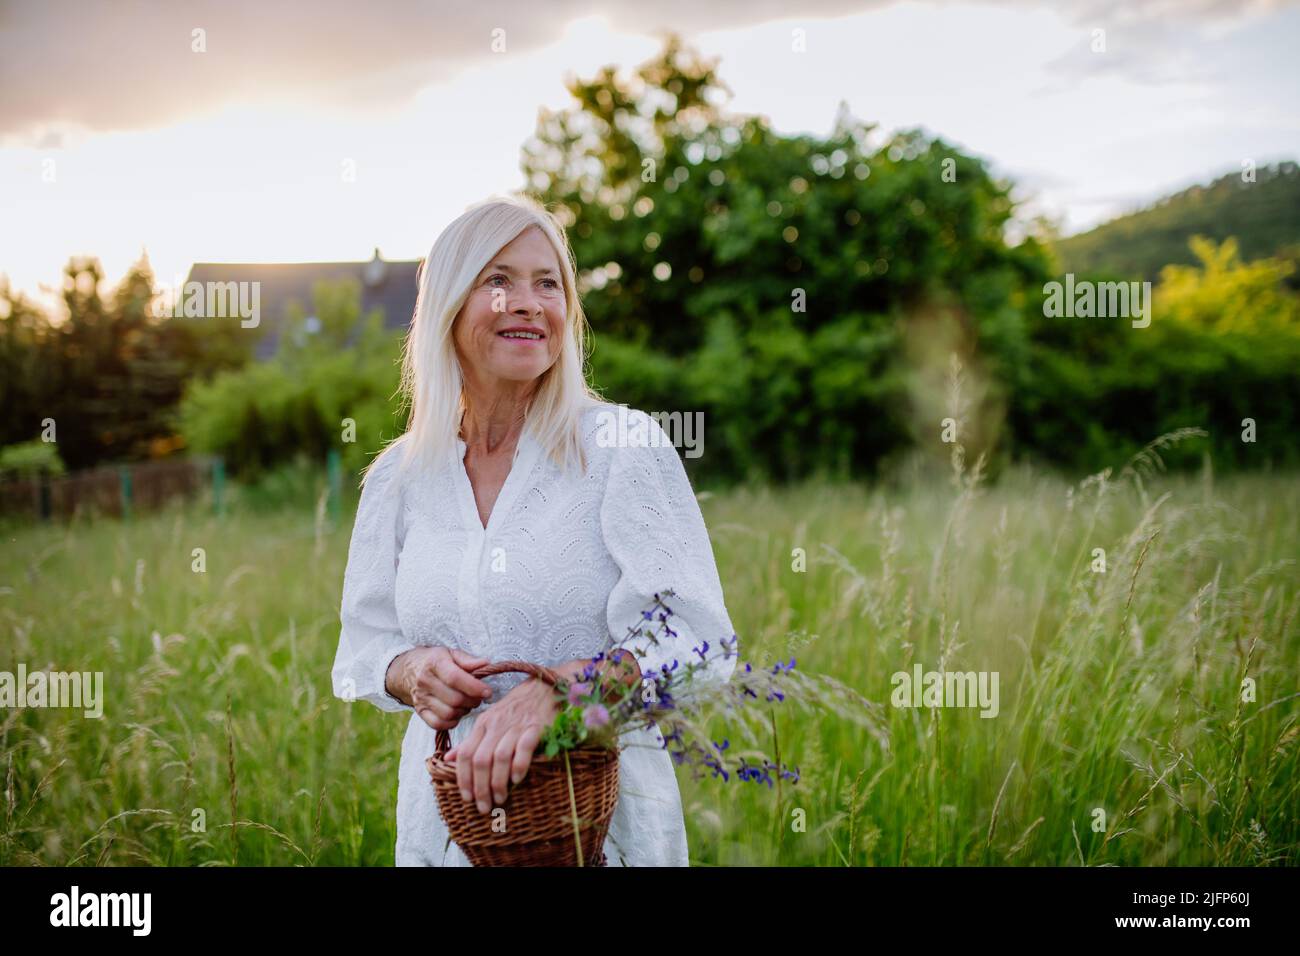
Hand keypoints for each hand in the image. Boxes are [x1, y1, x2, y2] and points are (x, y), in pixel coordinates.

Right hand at [386, 646, 492, 730]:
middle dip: (472, 701)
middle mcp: (425, 681)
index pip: (455, 678)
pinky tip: (457, 712)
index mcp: (435, 663)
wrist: (409, 668)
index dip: (474, 687)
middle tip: (479, 697)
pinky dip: (452, 722)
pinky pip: (438, 724)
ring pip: (448, 714)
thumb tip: (486, 664)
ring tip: (467, 703)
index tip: (488, 692)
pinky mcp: (419, 711)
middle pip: (454, 699)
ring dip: (464, 711)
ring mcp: (421, 698)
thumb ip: (469, 660)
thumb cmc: (436, 660)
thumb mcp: (451, 653)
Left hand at [445, 677, 558, 813]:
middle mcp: (496, 725)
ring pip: (499, 757)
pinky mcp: (536, 727)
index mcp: (482, 724)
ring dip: (498, 782)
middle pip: (480, 759)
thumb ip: (471, 741)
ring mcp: (516, 726)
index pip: (465, 753)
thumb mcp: (490, 721)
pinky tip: (517, 779)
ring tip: (500, 798)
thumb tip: (447, 758)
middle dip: (480, 787)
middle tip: (484, 806)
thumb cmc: (516, 709)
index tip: (467, 798)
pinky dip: (519, 765)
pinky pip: (524, 748)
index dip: (463, 778)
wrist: (544, 688)